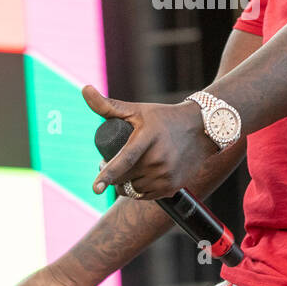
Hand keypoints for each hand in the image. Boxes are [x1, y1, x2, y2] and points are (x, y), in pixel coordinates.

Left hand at [82, 85, 216, 201]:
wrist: (201, 129)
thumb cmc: (163, 118)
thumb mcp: (137, 110)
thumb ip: (108, 105)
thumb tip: (85, 89)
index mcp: (147, 139)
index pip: (124, 160)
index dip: (108, 174)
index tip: (95, 188)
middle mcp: (158, 159)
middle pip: (124, 179)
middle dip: (112, 176)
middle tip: (106, 164)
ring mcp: (167, 175)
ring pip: (133, 190)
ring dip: (125, 184)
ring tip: (128, 170)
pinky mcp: (173, 187)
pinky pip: (146, 196)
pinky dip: (139, 190)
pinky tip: (141, 177)